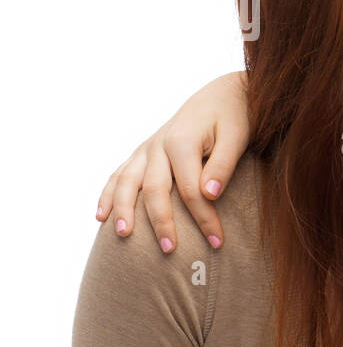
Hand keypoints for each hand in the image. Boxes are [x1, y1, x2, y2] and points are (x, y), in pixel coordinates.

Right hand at [95, 72, 250, 251]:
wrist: (221, 95)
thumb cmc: (234, 118)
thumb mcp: (237, 137)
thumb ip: (223, 165)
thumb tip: (210, 194)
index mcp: (183, 142)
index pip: (191, 190)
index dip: (204, 218)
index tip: (217, 242)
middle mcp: (159, 145)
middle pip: (155, 190)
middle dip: (162, 222)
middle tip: (170, 251)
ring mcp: (147, 149)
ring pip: (128, 182)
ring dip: (124, 209)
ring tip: (123, 236)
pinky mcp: (143, 153)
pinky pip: (119, 174)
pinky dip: (109, 194)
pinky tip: (101, 216)